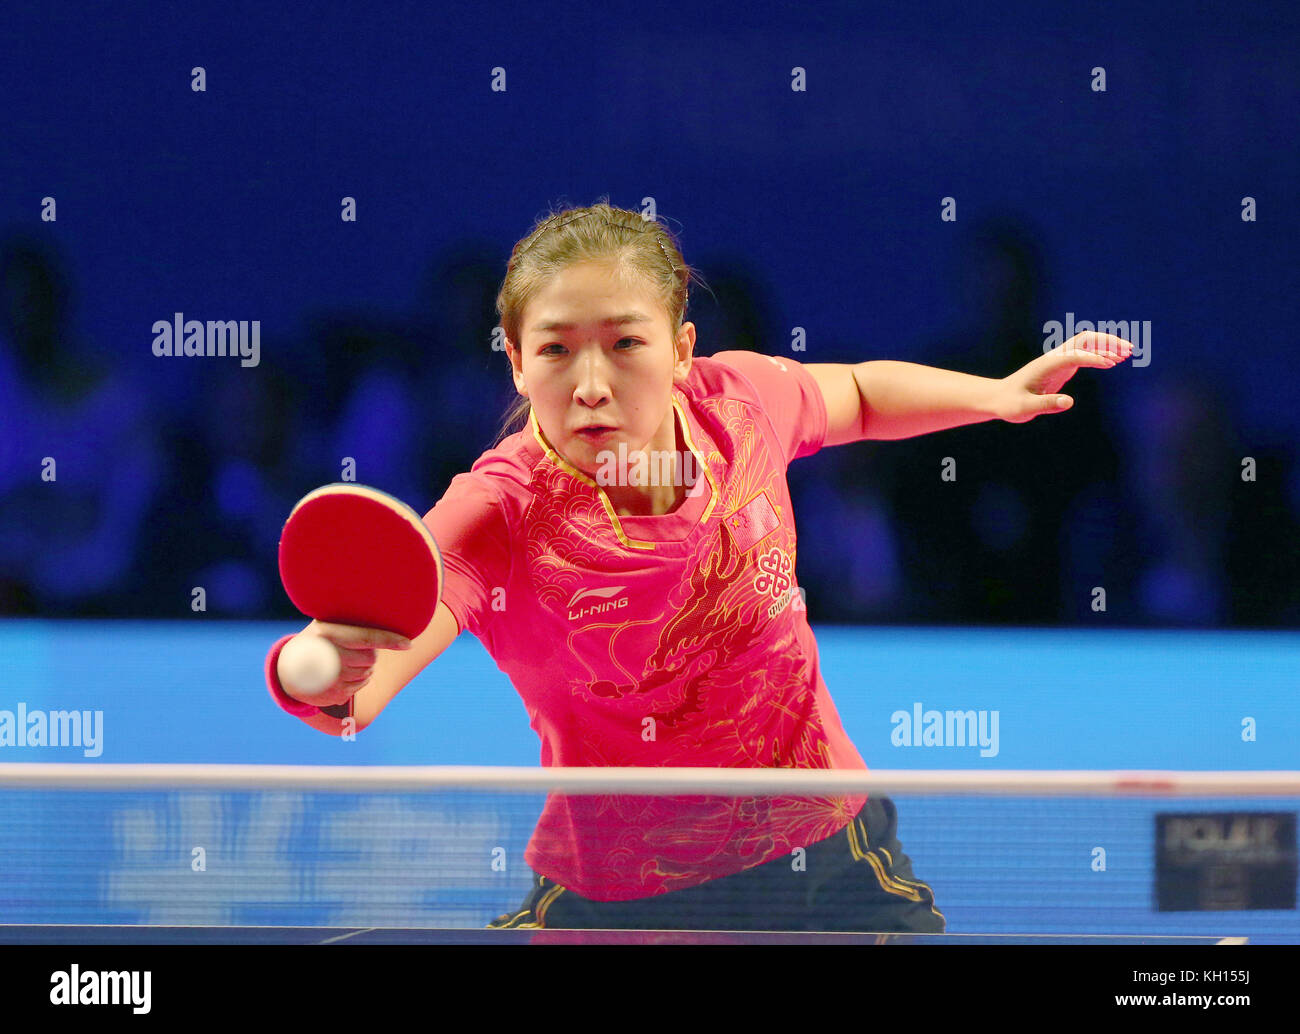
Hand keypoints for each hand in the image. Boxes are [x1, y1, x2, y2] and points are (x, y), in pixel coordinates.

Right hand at [280, 620, 411, 706]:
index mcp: (326, 633)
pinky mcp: (333, 695)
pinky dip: (357, 680)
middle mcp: (327, 657)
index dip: (389, 640)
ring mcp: (329, 679)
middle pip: (370, 657)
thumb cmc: (316, 639)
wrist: (287, 669)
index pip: (366, 638)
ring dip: (364, 667)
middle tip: (355, 648)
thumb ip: (350, 621)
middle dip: (370, 653)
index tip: (408, 643)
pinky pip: (360, 686)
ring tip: (346, 659)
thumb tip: (387, 610)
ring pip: (368, 673)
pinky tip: (342, 672)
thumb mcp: (325, 624)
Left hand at [996, 332, 1131, 423]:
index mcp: (1046, 365)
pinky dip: (1101, 355)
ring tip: (1128, 354)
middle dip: (1106, 342)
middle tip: (1128, 350)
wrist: (999, 398)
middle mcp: (1054, 358)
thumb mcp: (1024, 408)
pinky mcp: (1062, 367)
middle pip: (1084, 339)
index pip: (1074, 355)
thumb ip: (1046, 404)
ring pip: (1087, 344)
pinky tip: (1114, 361)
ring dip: (1107, 346)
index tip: (1111, 364)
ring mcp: (1059, 360)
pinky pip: (1085, 355)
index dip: (1093, 357)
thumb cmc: (1010, 404)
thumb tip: (1069, 402)